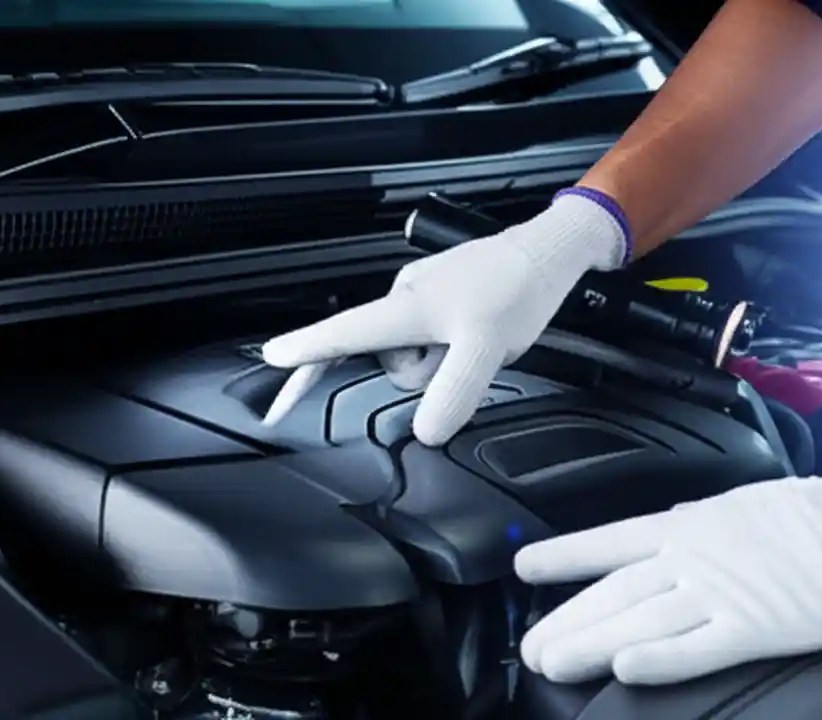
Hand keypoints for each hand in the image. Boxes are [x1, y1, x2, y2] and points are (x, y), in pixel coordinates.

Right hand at [260, 191, 626, 445]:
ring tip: (481, 341)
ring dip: (446, 363)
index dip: (305, 351)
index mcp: (406, 308)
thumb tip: (425, 431)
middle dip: (421, 375)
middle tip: (465, 357)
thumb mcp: (486, 347)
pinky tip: (481, 338)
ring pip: (415, 357)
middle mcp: (407, 301)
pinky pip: (434, 341)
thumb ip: (453, 392)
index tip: (271, 359)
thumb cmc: (517, 286)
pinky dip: (454, 351)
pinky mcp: (445, 302)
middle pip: (386, 361)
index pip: (343, 333)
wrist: (550, 252)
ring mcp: (426, 299)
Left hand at [513, 447, 821, 684]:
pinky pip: (697, 647)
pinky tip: (624, 668)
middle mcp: (694, 556)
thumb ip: (701, 521)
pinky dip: (658, 657)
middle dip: (566, 618)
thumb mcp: (744, 503)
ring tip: (551, 662)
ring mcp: (722, 592)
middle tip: (529, 645)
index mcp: (691, 524)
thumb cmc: (818, 513)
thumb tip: (669, 524)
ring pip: (640, 620)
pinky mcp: (755, 627)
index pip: (610, 541)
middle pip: (614, 591)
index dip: (564, 555)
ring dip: (589, 642)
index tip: (524, 567)